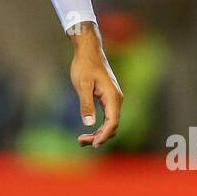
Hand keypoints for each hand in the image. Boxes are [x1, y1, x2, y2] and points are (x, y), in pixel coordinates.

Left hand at [68, 22, 123, 147]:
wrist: (88, 51)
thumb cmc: (85, 65)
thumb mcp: (82, 85)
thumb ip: (86, 104)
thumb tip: (89, 124)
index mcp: (113, 97)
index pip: (112, 122)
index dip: (104, 135)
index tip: (93, 144)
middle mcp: (116, 100)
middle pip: (112, 126)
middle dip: (98, 137)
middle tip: (80, 141)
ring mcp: (113, 99)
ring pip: (110, 123)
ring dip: (98, 133)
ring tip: (81, 140)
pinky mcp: (108, 98)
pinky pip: (107, 117)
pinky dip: (99, 126)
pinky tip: (88, 131)